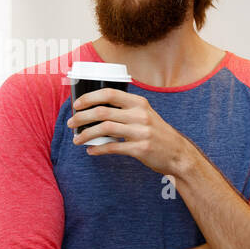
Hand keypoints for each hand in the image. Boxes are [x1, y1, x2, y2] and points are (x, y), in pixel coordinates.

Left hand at [69, 88, 196, 175]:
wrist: (178, 154)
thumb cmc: (158, 134)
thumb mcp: (146, 115)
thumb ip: (127, 110)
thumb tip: (97, 110)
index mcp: (140, 103)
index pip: (109, 94)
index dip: (89, 98)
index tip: (76, 104)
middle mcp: (140, 115)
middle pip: (102, 112)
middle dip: (81, 117)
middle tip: (71, 123)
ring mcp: (141, 132)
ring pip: (104, 128)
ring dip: (86, 134)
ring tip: (77, 139)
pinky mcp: (140, 149)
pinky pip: (112, 147)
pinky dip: (98, 149)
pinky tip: (91, 150)